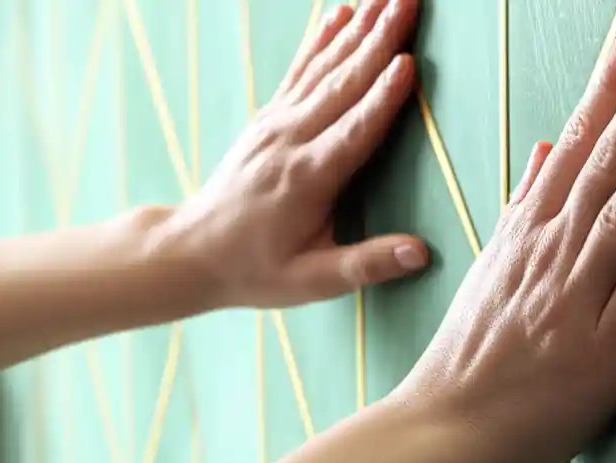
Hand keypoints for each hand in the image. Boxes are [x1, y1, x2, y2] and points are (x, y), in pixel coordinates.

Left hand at [169, 0, 428, 308]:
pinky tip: (340, 13)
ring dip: (359, 28)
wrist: (193, 252)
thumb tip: (421, 252)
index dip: (383, 99)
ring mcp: (276, 123)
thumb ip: (367, 264)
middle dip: (379, 41)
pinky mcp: (269, 118)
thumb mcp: (313, 281)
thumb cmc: (258, 271)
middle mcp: (290, 140)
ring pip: (323, 67)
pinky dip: (321, 38)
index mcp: (307, 179)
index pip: (354, 131)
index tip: (408, 63)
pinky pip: (300, 69)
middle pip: (343, 84)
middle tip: (409, 4)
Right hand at [394, 26, 615, 462]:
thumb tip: (548, 148)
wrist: (448, 432)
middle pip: (600, 166)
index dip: (608, 90)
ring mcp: (574, 301)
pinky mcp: (602, 351)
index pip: (573, 146)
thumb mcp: (491, 269)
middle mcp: (549, 256)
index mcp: (526, 234)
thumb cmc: (474, 355)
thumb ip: (522, 209)